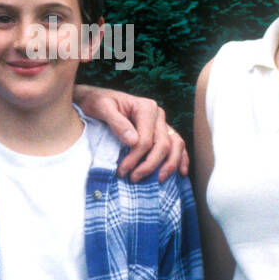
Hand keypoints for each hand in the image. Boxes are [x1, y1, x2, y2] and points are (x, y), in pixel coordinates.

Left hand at [73, 84, 188, 181]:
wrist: (97, 99)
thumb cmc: (97, 103)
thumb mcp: (101, 108)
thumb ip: (116, 122)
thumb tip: (133, 141)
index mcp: (146, 107)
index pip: (146, 139)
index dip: (135, 158)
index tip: (122, 172)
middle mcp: (158, 114)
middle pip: (163, 144)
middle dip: (150, 165)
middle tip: (134, 179)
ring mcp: (162, 123)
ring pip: (176, 145)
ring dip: (170, 165)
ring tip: (158, 180)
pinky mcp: (162, 131)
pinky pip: (177, 145)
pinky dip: (181, 158)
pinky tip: (180, 173)